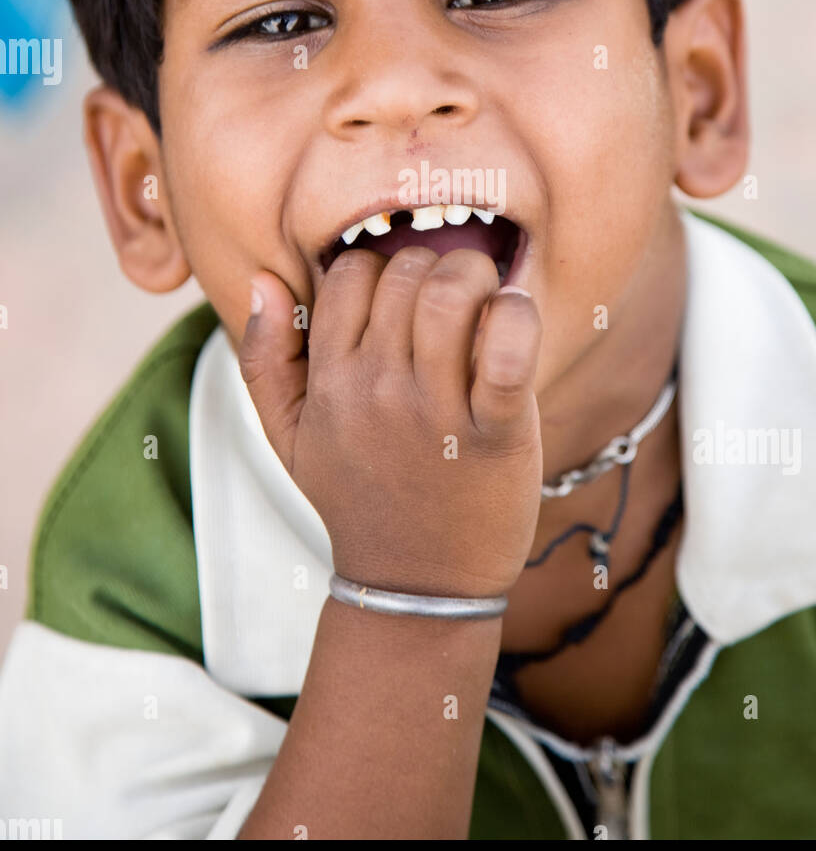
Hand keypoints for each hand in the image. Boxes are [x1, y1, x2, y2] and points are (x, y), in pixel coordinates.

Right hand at [238, 246, 543, 597]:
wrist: (416, 585)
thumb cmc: (358, 497)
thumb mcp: (288, 438)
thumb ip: (264, 360)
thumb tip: (262, 281)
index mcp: (330, 382)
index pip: (351, 273)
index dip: (382, 267)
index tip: (406, 297)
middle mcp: (376, 390)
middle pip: (405, 273)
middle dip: (436, 265)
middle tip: (456, 296)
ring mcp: (435, 413)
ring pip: (452, 294)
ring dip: (478, 277)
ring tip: (489, 300)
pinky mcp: (495, 433)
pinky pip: (508, 347)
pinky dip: (518, 314)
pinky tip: (516, 316)